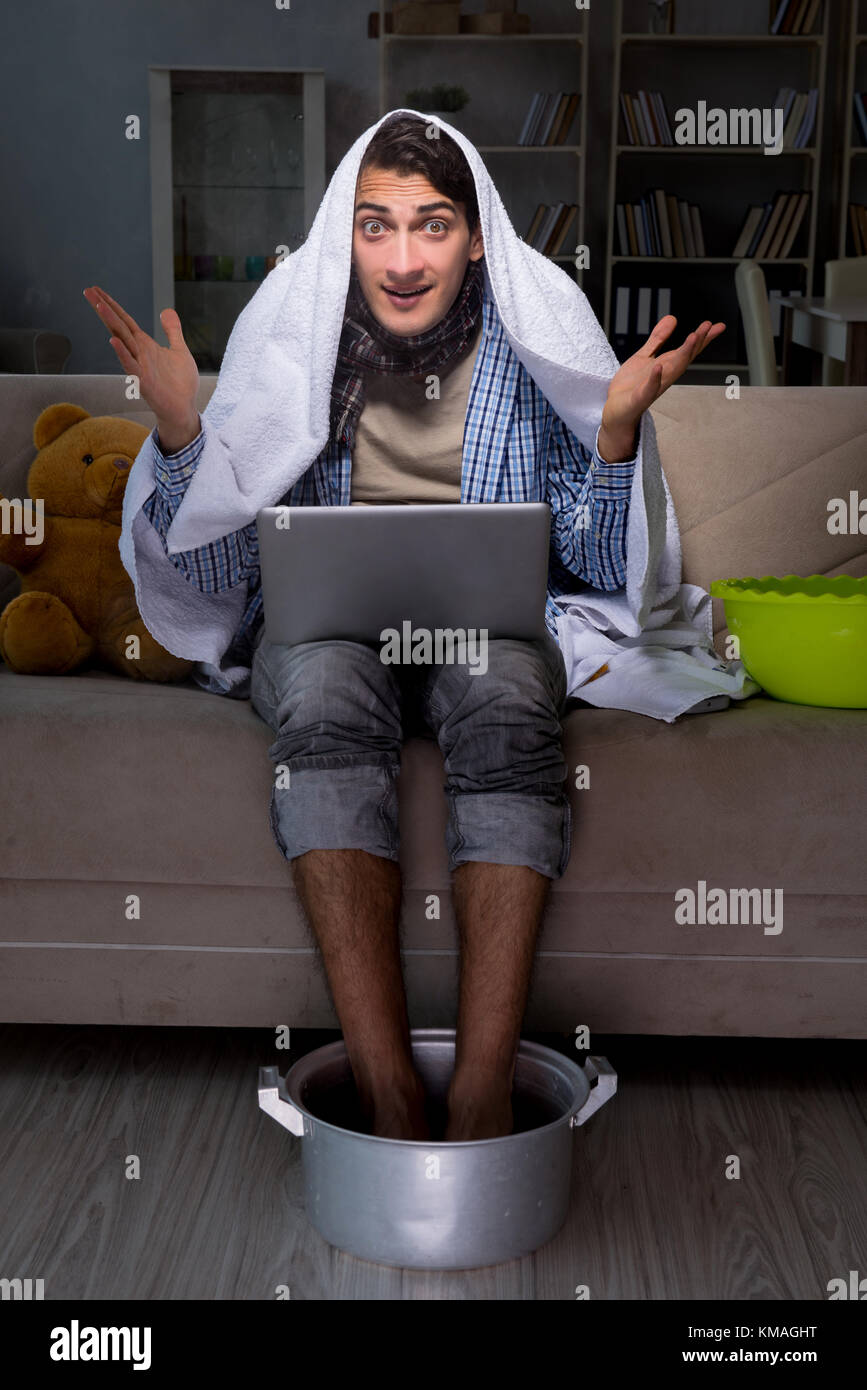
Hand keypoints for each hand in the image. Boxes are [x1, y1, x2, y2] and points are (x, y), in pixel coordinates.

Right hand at [83, 284, 198, 431]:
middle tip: (88, 291)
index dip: (112, 304)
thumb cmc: (181, 383)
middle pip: (118, 325)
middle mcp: (139, 353)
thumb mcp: (179, 350)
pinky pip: (130, 366)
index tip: (96, 290)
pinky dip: (122, 354)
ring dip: (110, 323)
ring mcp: (139, 367)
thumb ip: (172, 330)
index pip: (124, 320)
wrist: (183, 409)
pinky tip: (113, 341)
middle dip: (104, 308)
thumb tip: (166, 310)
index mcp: (145, 345)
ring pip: (122, 341)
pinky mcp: (143, 382)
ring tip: (98, 306)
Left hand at [599, 315, 725, 460]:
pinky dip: (655, 379)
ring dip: (683, 355)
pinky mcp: (639, 398)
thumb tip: (672, 318)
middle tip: (709, 327)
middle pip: (684, 358)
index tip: (717, 325)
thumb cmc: (630, 386)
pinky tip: (659, 367)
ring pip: (671, 371)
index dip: (702, 338)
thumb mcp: (644, 356)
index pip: (688, 350)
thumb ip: (658, 338)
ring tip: (693, 337)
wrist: (615, 410)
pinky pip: (649, 389)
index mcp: (666, 366)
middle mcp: (664, 376)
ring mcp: (653, 387)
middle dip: (697, 342)